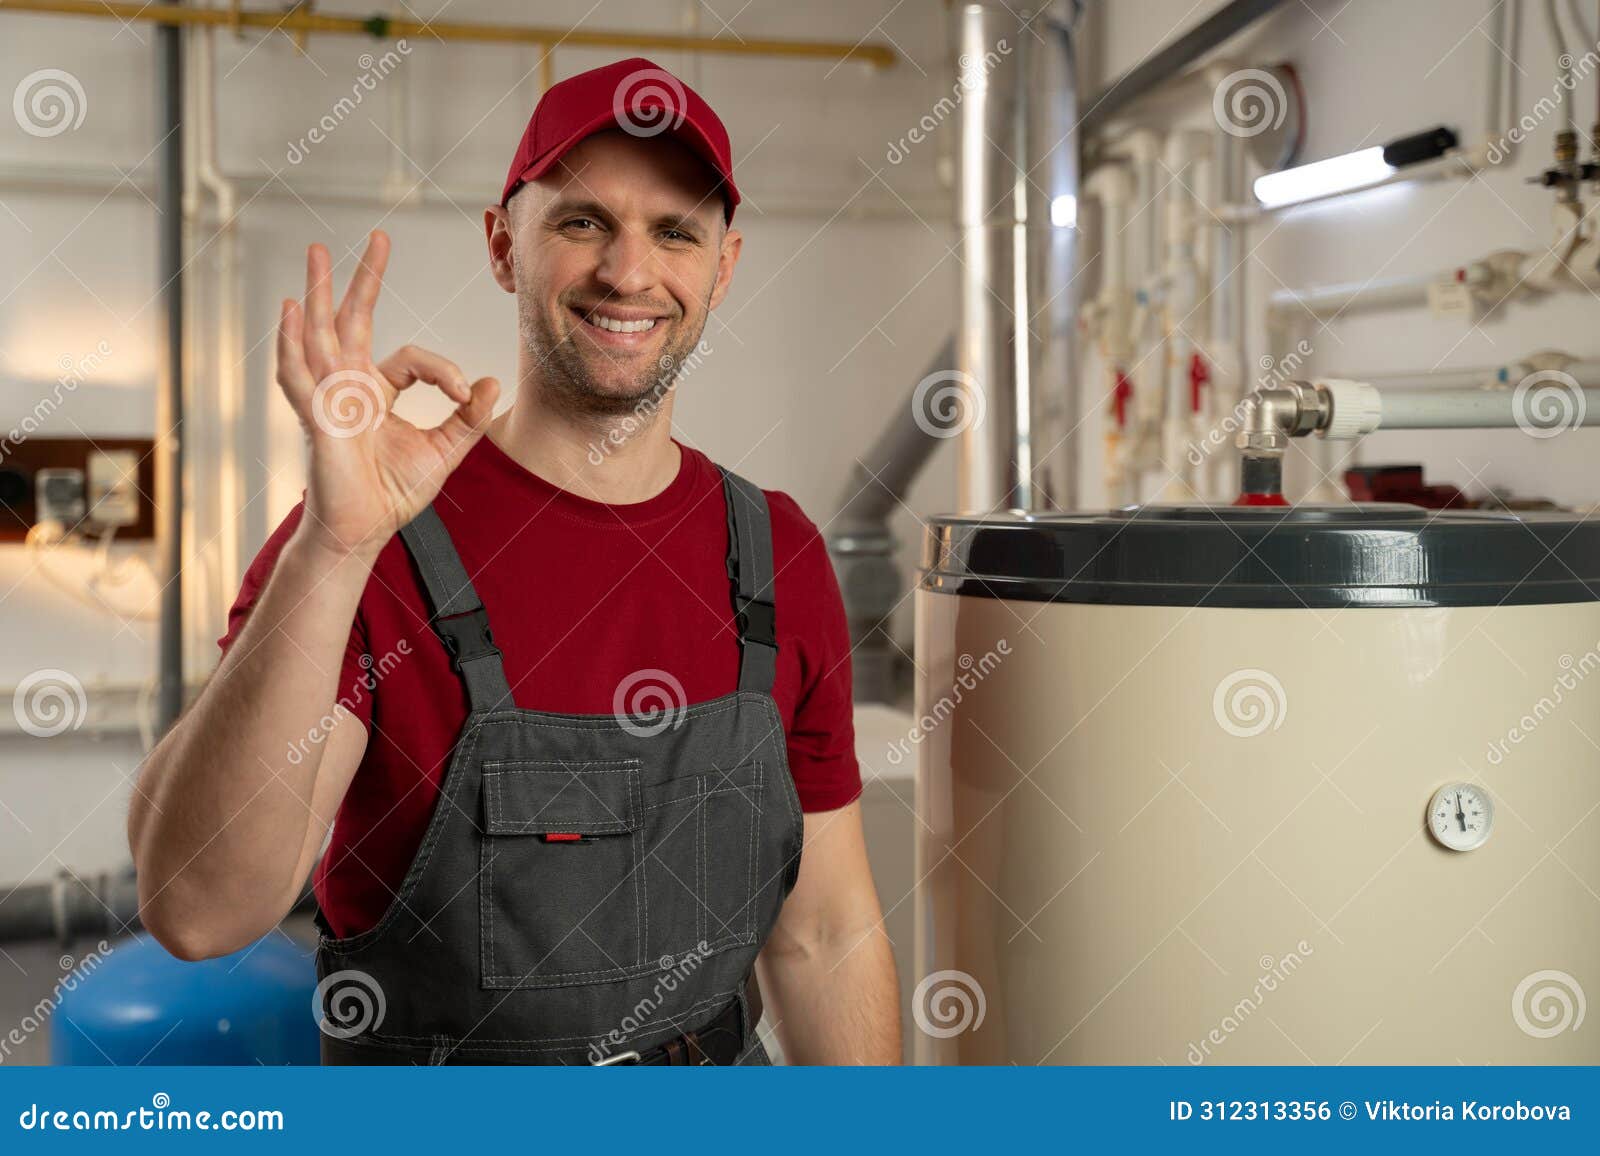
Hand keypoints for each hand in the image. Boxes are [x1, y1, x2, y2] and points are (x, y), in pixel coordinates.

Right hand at [275, 230, 499, 560]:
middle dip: (361, 279)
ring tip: (318, 253)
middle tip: (376, 237)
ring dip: (320, 292)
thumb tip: (492, 384)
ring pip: (322, 334)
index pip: (412, 357)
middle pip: (353, 320)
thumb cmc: (392, 494)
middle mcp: (350, 386)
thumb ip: (468, 420)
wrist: (364, 531)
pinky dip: (293, 343)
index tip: (466, 393)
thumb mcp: (443, 452)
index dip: (445, 371)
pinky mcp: (317, 418)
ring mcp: (329, 398)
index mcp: (376, 392)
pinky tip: (291, 312)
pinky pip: (300, 375)